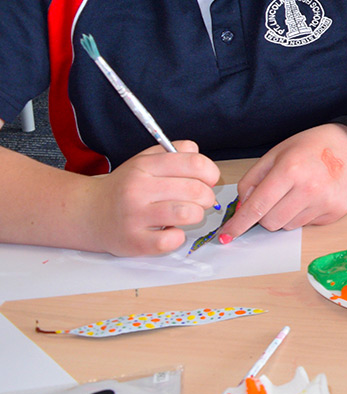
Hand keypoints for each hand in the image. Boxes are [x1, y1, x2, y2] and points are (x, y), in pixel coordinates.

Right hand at [83, 141, 219, 255]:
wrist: (87, 213)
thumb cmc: (123, 188)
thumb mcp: (144, 161)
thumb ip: (173, 152)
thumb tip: (197, 151)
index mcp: (144, 166)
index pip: (195, 164)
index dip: (211, 173)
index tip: (208, 180)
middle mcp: (138, 189)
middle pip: (195, 190)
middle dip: (207, 197)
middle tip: (200, 200)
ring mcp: (134, 217)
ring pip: (188, 214)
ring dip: (195, 215)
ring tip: (186, 214)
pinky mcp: (134, 242)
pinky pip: (171, 240)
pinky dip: (177, 237)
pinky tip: (169, 231)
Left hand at [217, 124, 346, 241]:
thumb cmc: (311, 146)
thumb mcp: (276, 153)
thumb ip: (253, 180)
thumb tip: (242, 207)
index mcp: (290, 170)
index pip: (257, 206)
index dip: (239, 223)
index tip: (227, 235)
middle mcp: (309, 188)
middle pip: (270, 222)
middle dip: (265, 214)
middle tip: (276, 196)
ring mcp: (325, 202)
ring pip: (287, 226)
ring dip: (285, 214)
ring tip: (299, 192)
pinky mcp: (337, 211)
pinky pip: (307, 224)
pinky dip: (303, 214)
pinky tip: (314, 196)